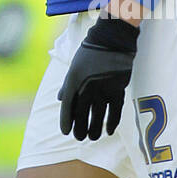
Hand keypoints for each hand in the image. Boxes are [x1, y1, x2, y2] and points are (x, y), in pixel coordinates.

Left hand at [58, 16, 139, 139]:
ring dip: (95, 129)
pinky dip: (112, 122)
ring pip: (98, 116)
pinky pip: (114, 111)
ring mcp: (102, 89)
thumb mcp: (74, 66)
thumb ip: (67, 84)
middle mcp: (86, 87)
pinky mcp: (117, 89)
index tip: (66, 132)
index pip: (67, 106)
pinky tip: (109, 131)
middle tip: (80, 138)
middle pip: (81, 114)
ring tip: (93, 137)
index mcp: (73, 80)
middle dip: (80, 128)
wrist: (111, 39)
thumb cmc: (91, 52)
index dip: (66, 121)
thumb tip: (59, 99)